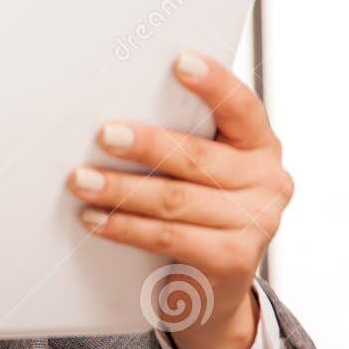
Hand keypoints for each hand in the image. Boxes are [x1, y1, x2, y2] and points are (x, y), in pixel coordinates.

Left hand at [66, 51, 293, 348]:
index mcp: (259, 145)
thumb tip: (115, 114)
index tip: (180, 62)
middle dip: (145, 145)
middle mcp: (268, 180)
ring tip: (80, 181)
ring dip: (119, 189)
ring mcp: (256, 223)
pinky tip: (95, 219)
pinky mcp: (233, 261)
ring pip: (174, 200)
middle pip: (197, 157)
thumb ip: (180, 143)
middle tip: (103, 134)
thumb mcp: (201, 173)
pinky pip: (168, 237)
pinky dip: (125, 227)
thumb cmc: (199, 213)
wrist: (213, 287)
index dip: (213, 83)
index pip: (241, 106)